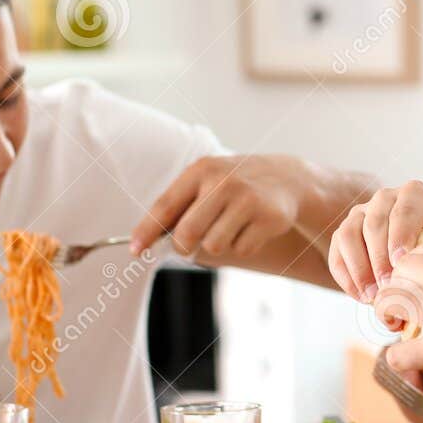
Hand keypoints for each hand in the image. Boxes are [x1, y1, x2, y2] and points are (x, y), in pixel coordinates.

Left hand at [132, 154, 305, 261]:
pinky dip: (242, 245)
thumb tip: (145, 241)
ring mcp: (248, 199)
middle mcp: (223, 182)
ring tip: (230, 227)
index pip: (166, 206)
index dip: (146, 231)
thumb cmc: (234, 185)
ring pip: (214, 245)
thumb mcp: (207, 181)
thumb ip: (179, 206)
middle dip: (183, 246)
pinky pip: (241, 249)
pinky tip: (251, 228)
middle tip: (189, 245)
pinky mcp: (269, 217)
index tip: (135, 251)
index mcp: (201, 170)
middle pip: (187, 234)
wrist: (287, 179)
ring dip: (218, 244)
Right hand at [328, 180, 422, 309]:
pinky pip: (337, 252)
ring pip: (349, 234)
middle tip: (388, 286)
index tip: (402, 263)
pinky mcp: (343, 232)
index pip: (404, 210)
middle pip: (375, 224)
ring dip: (360, 269)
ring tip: (374, 296)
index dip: (401, 236)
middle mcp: (385, 198)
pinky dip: (346, 277)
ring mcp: (361, 213)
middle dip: (380, 258)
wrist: (422, 260)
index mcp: (415, 195)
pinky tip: (361, 297)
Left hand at [377, 237, 422, 396]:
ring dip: (389, 318)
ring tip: (397, 329)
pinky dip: (399, 359)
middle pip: (398, 272)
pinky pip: (396, 353)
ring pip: (388, 304)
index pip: (418, 250)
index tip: (414, 286)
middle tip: (400, 310)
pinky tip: (410, 360)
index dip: (412, 269)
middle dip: (396, 290)